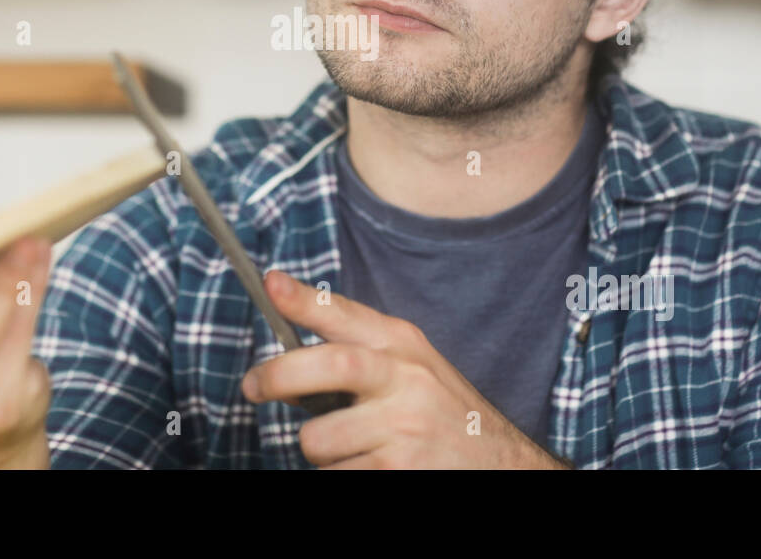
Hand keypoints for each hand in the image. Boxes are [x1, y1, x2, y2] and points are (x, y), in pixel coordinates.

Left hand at [240, 270, 565, 468]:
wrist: (505, 465)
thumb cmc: (446, 415)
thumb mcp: (414, 368)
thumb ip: (361, 353)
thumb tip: (287, 353)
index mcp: (404, 346)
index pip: (346, 315)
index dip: (304, 300)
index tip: (271, 285)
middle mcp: (406, 378)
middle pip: (326, 366)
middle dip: (277, 376)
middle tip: (254, 387)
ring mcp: (404, 426)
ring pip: (319, 439)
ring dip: (322, 450)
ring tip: (352, 447)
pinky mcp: (399, 469)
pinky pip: (339, 475)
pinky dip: (345, 475)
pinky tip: (375, 466)